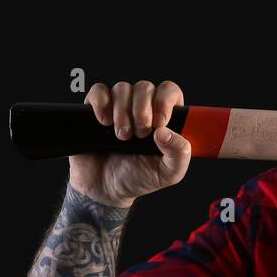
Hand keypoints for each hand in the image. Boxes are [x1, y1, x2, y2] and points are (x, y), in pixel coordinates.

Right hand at [69, 80, 192, 207]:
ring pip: (122, 88)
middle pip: (145, 87)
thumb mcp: (167, 173)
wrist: (105, 189)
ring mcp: (119, 107)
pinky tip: (104, 122)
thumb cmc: (138, 178)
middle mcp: (142, 109)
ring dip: (122, 113)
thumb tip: (167, 132)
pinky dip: (101, 103)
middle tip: (139, 135)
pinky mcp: (97, 109)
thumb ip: (179, 154)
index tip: (159, 123)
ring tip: (121, 137)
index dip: (165, 101)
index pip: (169, 91)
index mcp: (164, 119)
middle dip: (142, 111)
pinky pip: (99, 91)